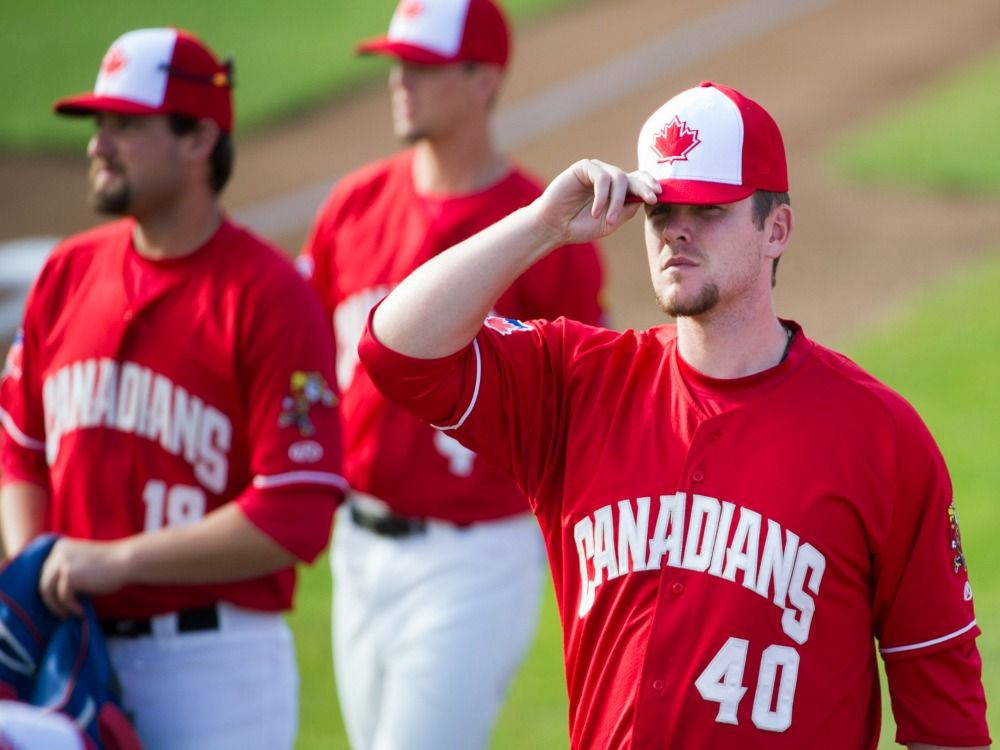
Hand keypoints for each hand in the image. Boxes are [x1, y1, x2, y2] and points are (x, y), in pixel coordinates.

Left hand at [39, 537, 130, 616]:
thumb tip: (52, 593)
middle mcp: (58, 552)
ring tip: (68, 614)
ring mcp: (63, 563)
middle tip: (62, 612)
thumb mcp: (83, 562)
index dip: (51, 588)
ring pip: (48, 591)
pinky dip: (71, 607)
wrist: (127, 561)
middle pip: (44, 581)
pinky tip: (81, 611)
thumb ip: (67, 569)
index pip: (46, 571)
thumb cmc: (111, 564)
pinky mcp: (69, 575)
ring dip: (57, 606)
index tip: (58, 601)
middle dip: (51, 600)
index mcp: (61, 546)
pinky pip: (63, 597)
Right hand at [532, 159, 660, 244]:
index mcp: (618, 189)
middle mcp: (609, 177)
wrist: (554, 227)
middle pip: (632, 177)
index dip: (650, 185)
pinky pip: (601, 178)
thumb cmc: (580, 226)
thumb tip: (644, 198)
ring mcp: (596, 170)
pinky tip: (595, 211)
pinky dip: (602, 197)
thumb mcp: (611, 222)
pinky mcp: (584, 167)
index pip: (639, 180)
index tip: (659, 196)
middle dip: (644, 188)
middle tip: (652, 198)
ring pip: (618, 179)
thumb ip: (627, 209)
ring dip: (617, 202)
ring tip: (609, 220)